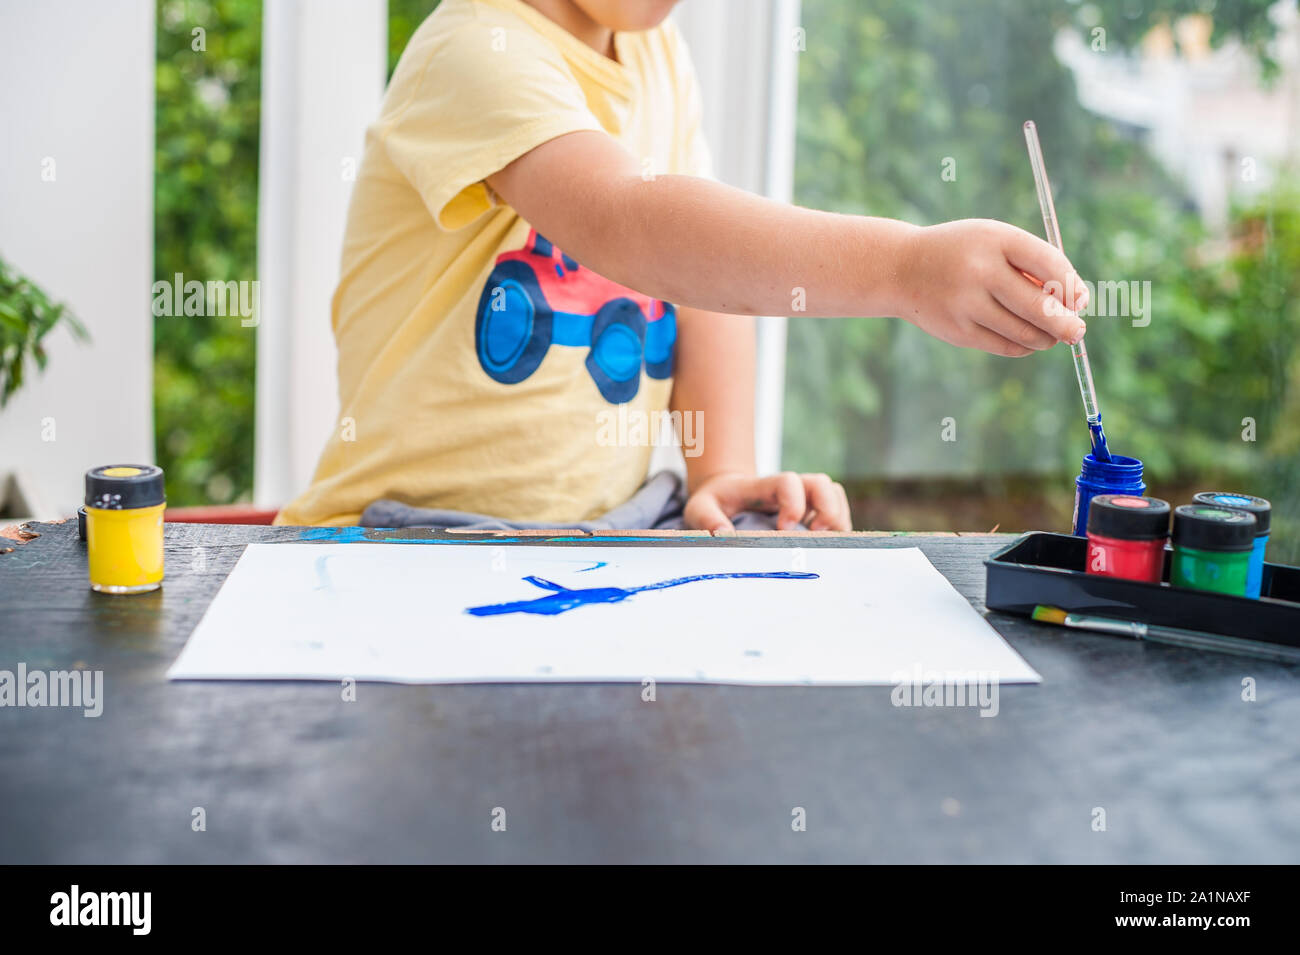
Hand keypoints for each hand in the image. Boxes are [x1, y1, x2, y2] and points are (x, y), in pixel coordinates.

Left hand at [684, 471, 851, 532]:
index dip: (794, 503)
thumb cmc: (714, 502)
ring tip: (822, 544)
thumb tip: (725, 535)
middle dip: (827, 510)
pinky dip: (839, 528)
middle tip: (815, 536)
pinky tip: (823, 546)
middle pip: (822, 484)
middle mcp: (790, 488)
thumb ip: (708, 519)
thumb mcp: (699, 507)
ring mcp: (804, 498)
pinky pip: (838, 511)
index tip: (784, 528)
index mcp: (763, 487)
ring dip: (837, 520)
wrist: (724, 493)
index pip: (789, 482)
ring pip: (835, 495)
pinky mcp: (812, 512)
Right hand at [897, 219, 1089, 356]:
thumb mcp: (994, 242)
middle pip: (1041, 307)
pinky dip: (1023, 347)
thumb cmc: (962, 253)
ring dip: (1047, 339)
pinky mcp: (958, 332)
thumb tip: (1075, 303)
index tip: (1080, 300)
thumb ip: (1032, 265)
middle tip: (1077, 331)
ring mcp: (967, 305)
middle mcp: (981, 272)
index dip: (1072, 288)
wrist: (901, 269)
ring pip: (1025, 333)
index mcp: (996, 240)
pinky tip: (1027, 340)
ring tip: (1053, 337)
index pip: (1050, 266)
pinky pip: (1005, 347)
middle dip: (1067, 325)